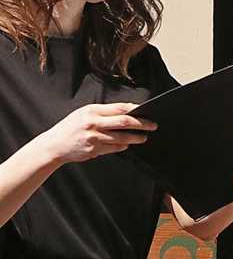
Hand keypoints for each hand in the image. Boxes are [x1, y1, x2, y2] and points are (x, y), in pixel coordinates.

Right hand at [36, 103, 155, 164]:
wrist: (53, 145)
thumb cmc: (71, 127)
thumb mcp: (84, 113)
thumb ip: (103, 113)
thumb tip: (127, 112)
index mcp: (92, 111)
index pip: (119, 108)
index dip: (135, 109)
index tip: (146, 110)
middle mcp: (93, 123)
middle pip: (124, 122)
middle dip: (142, 124)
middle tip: (153, 125)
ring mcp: (93, 138)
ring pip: (121, 138)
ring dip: (135, 138)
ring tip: (143, 137)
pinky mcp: (94, 150)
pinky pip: (114, 148)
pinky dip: (122, 146)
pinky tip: (127, 145)